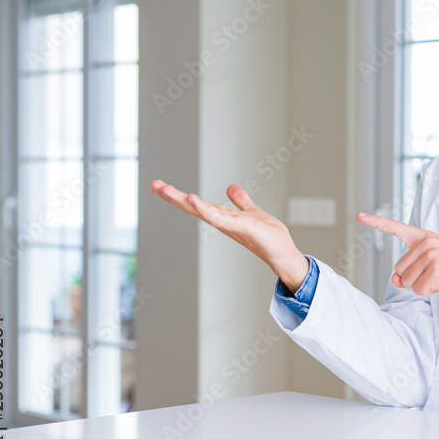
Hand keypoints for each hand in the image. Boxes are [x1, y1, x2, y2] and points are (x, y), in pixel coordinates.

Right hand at [151, 180, 308, 292]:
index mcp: (223, 217)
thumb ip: (241, 201)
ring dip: (184, 201)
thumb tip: (230, 187)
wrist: (283, 253)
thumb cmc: (269, 237)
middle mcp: (223, 222)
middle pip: (194, 208)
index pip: (198, 204)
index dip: (179, 196)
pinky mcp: (241, 228)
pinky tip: (193, 200)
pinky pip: (220, 218)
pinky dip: (206, 210)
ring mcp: (230, 226)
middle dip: (173, 197)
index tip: (160, 186)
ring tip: (166, 190)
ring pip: (202, 212)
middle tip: (154, 185)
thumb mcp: (252, 212)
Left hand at [358, 213, 438, 300]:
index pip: (396, 228)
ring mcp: (431, 256)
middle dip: (414, 278)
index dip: (376, 222)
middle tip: (437, 274)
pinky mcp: (436, 271)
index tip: (360, 215)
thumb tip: (394, 279)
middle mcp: (426, 243)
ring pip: (407, 281)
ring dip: (422, 286)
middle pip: (399, 269)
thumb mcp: (433, 265)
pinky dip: (430, 292)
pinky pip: (418, 289)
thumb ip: (411, 268)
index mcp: (425, 237)